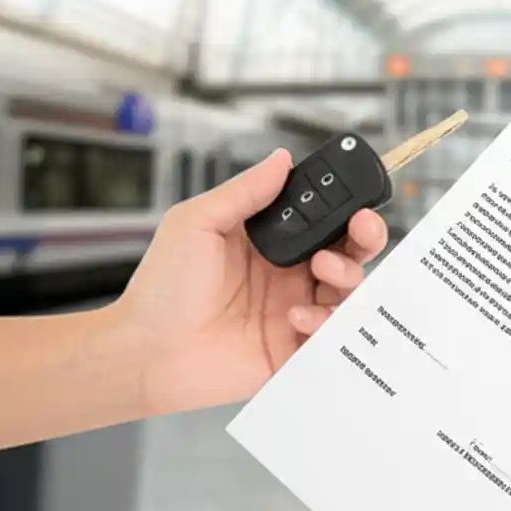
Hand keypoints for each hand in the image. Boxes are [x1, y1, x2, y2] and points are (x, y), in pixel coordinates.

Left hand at [113, 149, 387, 416]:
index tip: (355, 200)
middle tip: (361, 229)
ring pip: (349, 290)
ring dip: (347, 275)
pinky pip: (332, 334)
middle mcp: (289, 275)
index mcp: (271, 243)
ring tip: (321, 271)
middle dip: (366, 237)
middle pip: (349, 252)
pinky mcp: (294, 349)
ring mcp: (294, 311)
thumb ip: (244, 191)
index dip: (346, 208)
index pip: (323, 219)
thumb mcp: (197, 222)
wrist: (144, 351)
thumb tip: (281, 159)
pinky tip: (295, 315)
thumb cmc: (162, 289)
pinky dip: (325, 321)